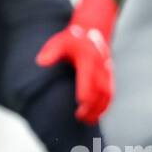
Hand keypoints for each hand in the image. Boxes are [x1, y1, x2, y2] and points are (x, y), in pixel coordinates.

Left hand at [35, 0, 117, 124]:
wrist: (93, 30)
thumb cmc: (71, 39)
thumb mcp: (59, 41)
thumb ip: (51, 52)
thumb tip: (40, 62)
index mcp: (88, 58)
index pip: (89, 78)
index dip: (86, 92)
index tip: (79, 105)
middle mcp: (101, 66)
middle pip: (101, 90)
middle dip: (93, 106)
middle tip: (80, 117)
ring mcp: (108, 72)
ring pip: (108, 94)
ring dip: (100, 109)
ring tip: (88, 121)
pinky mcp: (110, 76)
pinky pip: (110, 93)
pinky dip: (105, 106)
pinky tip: (96, 115)